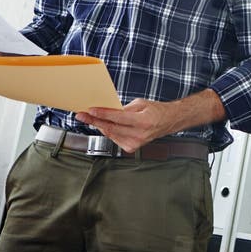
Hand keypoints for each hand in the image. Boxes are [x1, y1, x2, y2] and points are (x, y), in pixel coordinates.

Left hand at [75, 89, 224, 153]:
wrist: (168, 122)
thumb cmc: (156, 110)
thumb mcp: (141, 103)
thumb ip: (124, 109)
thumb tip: (107, 111)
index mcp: (143, 121)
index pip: (117, 118)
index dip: (102, 114)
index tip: (90, 110)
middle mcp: (139, 135)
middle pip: (111, 128)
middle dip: (95, 120)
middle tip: (82, 115)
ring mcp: (135, 143)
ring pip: (111, 134)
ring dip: (99, 126)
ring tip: (90, 118)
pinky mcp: (132, 148)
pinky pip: (115, 139)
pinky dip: (108, 131)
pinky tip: (105, 125)